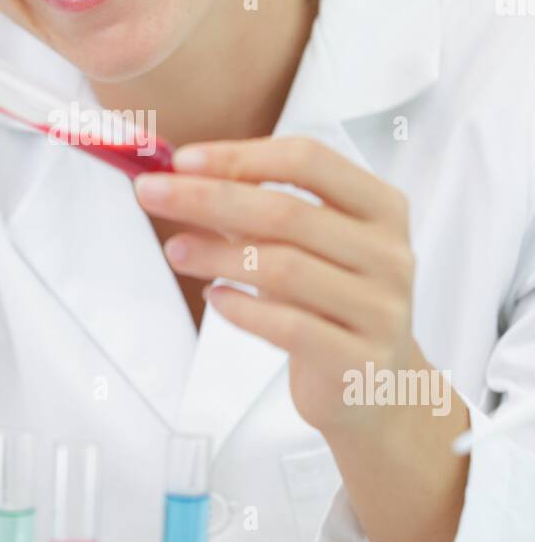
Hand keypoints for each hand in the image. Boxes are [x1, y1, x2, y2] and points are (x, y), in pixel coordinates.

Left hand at [134, 135, 419, 437]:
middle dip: (209, 198)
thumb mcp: (301, 246)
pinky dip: (242, 308)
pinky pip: (289, 326)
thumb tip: (179, 177)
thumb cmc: (328, 300)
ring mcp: (381, 308)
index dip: (241, 156)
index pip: (309, 160)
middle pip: (287, 212)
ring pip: (284, 267)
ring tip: (176, 250)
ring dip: (216, 254)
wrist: (374, 385)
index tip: (182, 160)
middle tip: (152, 194)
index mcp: (381, 207)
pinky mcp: (361, 359)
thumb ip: (251, 209)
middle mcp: (390, 253)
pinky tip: (214, 298)